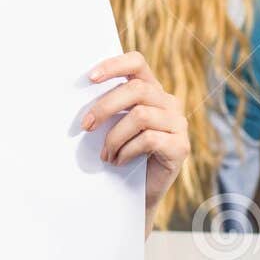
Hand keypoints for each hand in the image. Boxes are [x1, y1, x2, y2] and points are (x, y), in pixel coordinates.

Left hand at [82, 52, 188, 228]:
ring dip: (115, 136)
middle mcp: (169, 103)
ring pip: (140, 115)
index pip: (137, 63)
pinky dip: (127, 151)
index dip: (114, 65)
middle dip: (105, 106)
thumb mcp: (115, 126)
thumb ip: (110, 107)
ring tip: (105, 154)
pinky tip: (119, 162)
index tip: (90, 78)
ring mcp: (178, 124)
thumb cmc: (122, 155)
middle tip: (86, 126)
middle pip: (136, 89)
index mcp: (153, 90)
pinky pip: (149, 139)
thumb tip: (78, 94)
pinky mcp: (181, 147)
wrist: (138, 196)